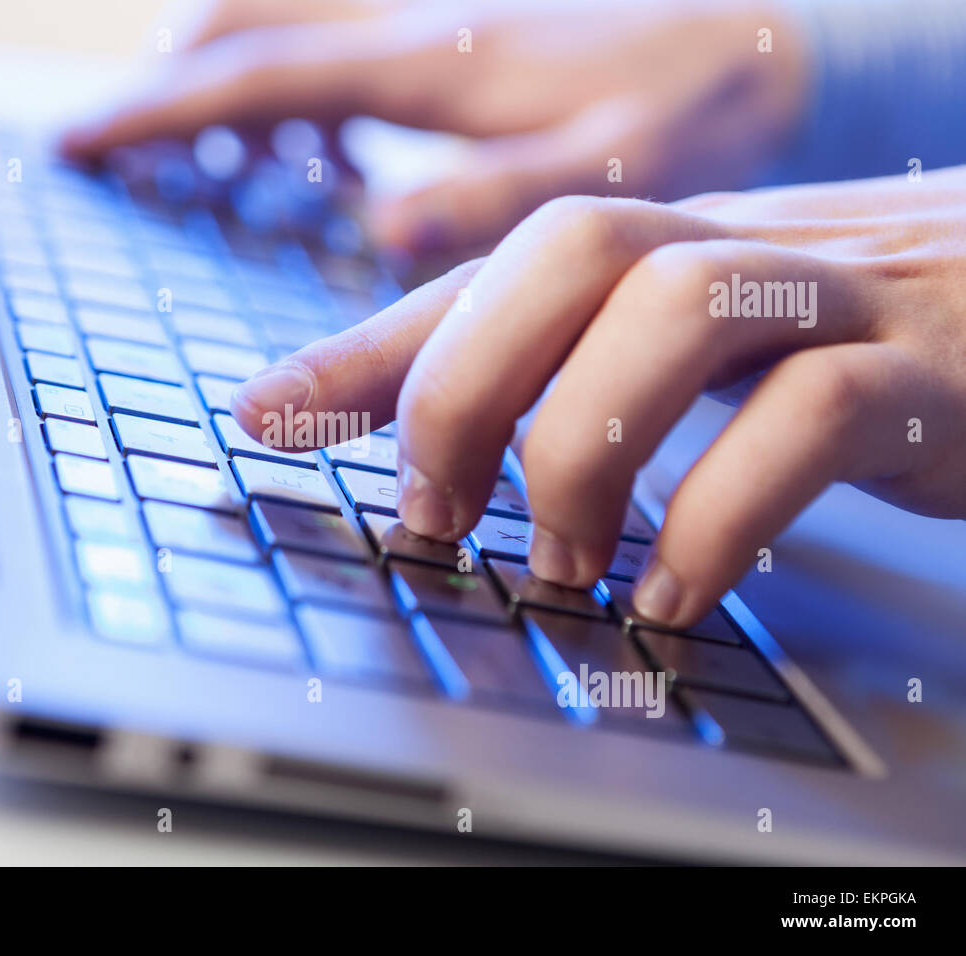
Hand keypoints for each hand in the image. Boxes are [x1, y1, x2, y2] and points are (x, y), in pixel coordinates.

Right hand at [61, 0, 807, 252]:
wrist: (777, 37)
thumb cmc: (699, 109)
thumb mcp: (609, 171)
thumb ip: (493, 197)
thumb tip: (378, 225)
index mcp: (430, 63)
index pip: (254, 75)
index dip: (156, 113)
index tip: (78, 143)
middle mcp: (418, 22)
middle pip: (247, 22)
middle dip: (166, 81)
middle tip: (121, 146)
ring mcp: (437, 15)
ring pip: (287, 13)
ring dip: (225, 70)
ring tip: (213, 155)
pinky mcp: (465, 26)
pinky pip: (344, 32)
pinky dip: (300, 80)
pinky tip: (331, 146)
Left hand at [230, 169, 965, 627]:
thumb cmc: (853, 335)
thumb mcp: (696, 346)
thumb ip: (568, 374)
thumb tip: (428, 445)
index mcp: (663, 248)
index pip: (486, 271)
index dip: (365, 344)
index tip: (263, 419)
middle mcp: (733, 247)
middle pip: (567, 252)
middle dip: (467, 385)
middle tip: (439, 514)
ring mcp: (837, 295)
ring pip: (675, 308)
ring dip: (584, 448)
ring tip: (564, 564)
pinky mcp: (929, 372)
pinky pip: (814, 413)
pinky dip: (720, 512)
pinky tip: (675, 594)